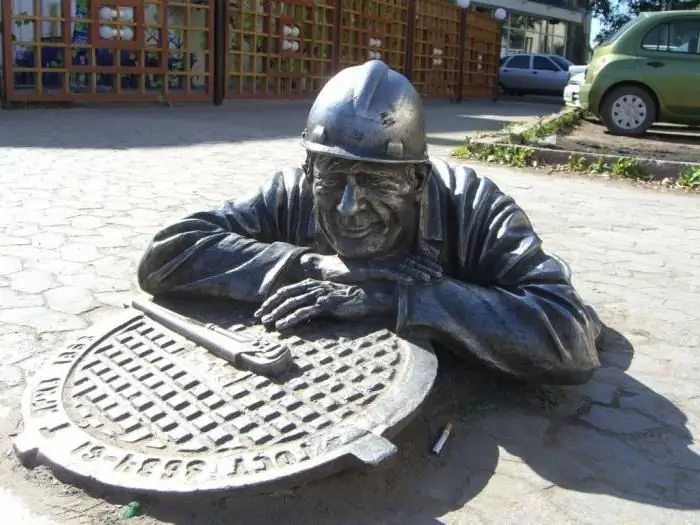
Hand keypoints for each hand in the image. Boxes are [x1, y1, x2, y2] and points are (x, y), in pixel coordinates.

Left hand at [254, 278, 393, 330]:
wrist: (369, 297)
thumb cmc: (349, 300)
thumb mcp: (327, 300)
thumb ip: (314, 304)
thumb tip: (300, 315)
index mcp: (312, 284)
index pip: (287, 290)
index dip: (272, 300)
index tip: (262, 310)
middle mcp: (313, 287)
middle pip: (285, 295)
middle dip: (270, 306)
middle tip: (259, 317)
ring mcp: (319, 295)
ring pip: (292, 303)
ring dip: (277, 313)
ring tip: (267, 323)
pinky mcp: (326, 304)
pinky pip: (304, 312)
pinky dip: (291, 319)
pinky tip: (282, 326)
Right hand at [298, 253, 443, 285]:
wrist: (322, 269)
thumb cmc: (341, 277)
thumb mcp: (363, 279)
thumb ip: (377, 282)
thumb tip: (390, 291)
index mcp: (381, 261)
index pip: (406, 262)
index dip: (422, 265)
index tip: (436, 271)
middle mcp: (380, 260)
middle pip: (409, 262)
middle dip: (426, 267)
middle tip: (441, 274)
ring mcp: (375, 263)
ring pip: (402, 267)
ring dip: (419, 272)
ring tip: (433, 278)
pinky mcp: (368, 269)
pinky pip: (389, 272)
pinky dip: (403, 276)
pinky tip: (414, 281)